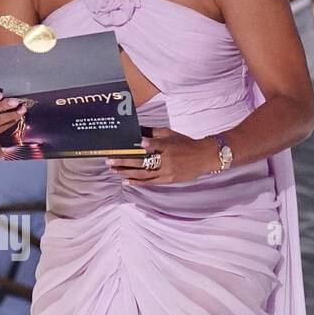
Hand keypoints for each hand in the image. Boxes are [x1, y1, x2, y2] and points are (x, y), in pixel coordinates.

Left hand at [106, 127, 221, 184]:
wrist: (203, 157)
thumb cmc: (185, 143)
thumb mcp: (171, 134)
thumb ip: (154, 134)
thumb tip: (138, 132)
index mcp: (167, 146)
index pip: (151, 145)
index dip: (139, 146)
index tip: (124, 146)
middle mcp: (167, 160)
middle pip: (142, 162)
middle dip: (124, 162)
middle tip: (110, 160)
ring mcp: (167, 172)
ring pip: (143, 174)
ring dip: (127, 173)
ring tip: (114, 170)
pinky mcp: (168, 180)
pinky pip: (150, 182)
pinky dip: (137, 182)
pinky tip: (126, 180)